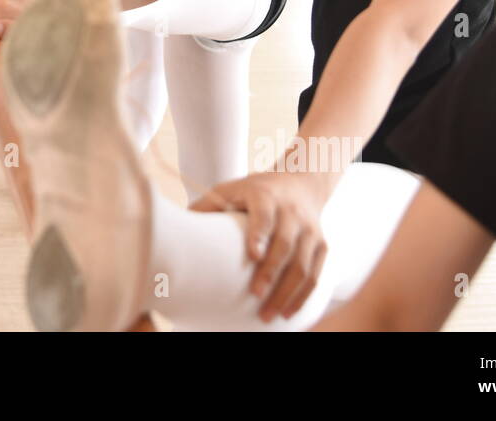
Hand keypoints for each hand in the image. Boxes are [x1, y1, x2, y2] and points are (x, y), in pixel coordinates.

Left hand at [190, 170, 330, 321]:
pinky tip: (287, 313)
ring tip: (268, 315)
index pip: (264, 215)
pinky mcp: (322, 245)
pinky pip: (316, 275)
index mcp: (265, 195)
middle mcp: (291, 212)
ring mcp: (310, 230)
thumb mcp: (229, 189)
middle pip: (285, 244)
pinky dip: (303, 296)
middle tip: (255, 296)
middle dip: (272, 272)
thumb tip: (173, 230)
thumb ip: (205, 207)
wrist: (300, 181)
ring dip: (287, 292)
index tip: (253, 255)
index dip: (259, 234)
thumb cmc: (254, 190)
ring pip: (304, 265)